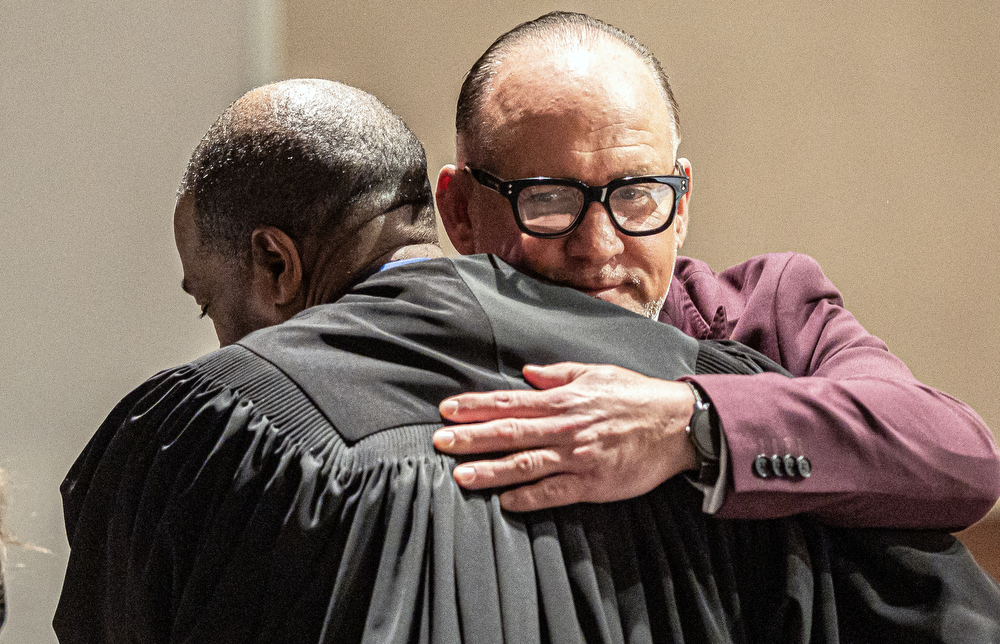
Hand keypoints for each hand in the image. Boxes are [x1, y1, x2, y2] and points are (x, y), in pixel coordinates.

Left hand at [434, 362, 698, 510]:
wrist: (678, 425)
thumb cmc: (636, 397)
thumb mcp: (597, 373)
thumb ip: (560, 374)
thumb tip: (527, 374)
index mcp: (563, 400)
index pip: (509, 402)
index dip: (475, 407)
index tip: (447, 411)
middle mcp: (565, 428)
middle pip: (509, 432)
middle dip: (471, 438)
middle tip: (439, 443)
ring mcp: (578, 457)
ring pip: (526, 464)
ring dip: (491, 470)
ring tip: (461, 475)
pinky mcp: (593, 483)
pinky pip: (554, 491)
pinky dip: (528, 497)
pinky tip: (505, 502)